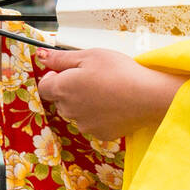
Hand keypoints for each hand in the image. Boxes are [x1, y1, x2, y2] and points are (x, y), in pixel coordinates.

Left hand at [36, 46, 189, 140]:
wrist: (148, 96)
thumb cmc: (120, 72)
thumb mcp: (90, 55)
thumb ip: (61, 58)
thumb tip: (41, 56)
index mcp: (63, 89)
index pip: (44, 87)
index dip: (54, 77)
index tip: (68, 71)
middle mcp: (69, 110)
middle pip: (61, 100)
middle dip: (71, 90)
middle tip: (94, 78)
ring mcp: (84, 125)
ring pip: (77, 113)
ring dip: (85, 104)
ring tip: (108, 91)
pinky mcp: (100, 134)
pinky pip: (93, 123)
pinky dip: (100, 115)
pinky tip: (114, 104)